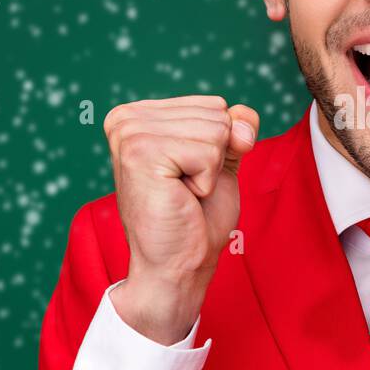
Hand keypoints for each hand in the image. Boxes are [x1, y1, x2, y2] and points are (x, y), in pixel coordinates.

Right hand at [103, 95, 258, 344]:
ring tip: (182, 193)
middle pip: (217, 114)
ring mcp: (130, 133)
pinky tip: (181, 197)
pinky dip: (206, 181)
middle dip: (216, 157)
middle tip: (187, 188)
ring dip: (211, 171)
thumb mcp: (224, 159)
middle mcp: (127, 117)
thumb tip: (241, 123)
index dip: (221, 145)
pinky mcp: (140, 153)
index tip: (190, 174)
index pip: (216, 105)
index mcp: (140, 114)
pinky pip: (209, 153)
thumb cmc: (197, 216)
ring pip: (216, 131)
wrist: (177, 264)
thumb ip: (237, 127)